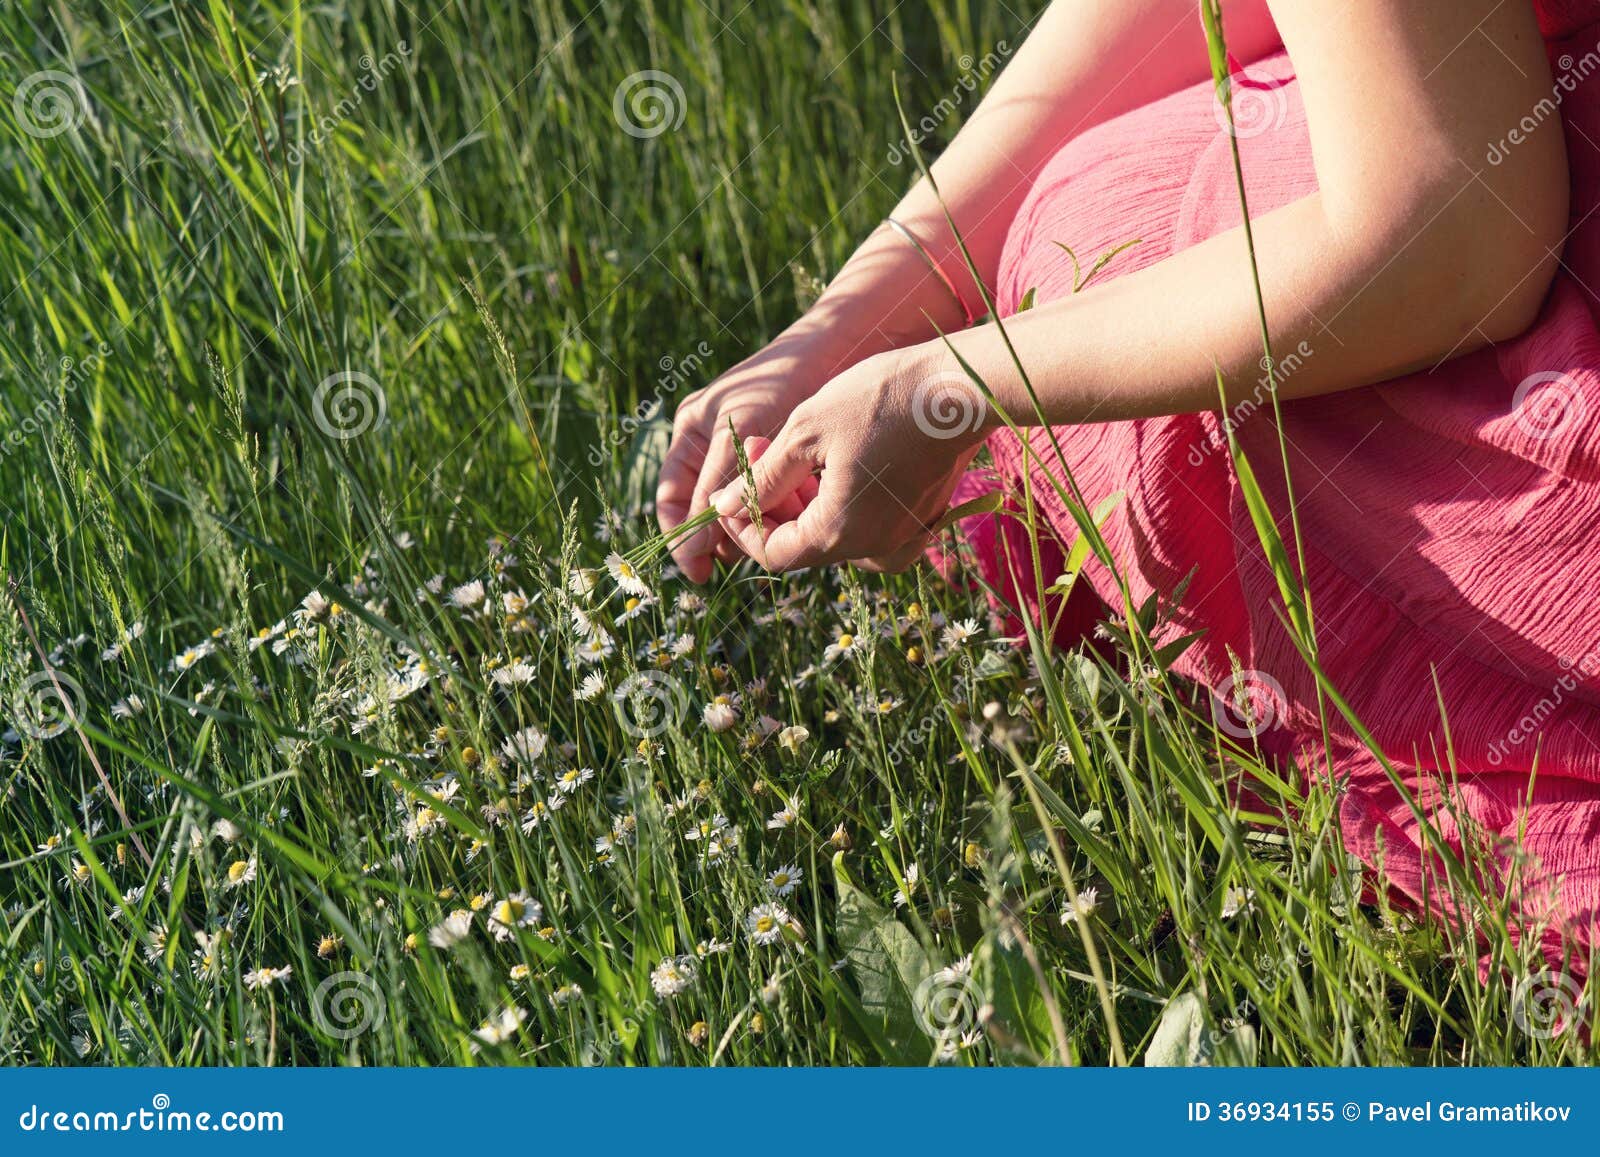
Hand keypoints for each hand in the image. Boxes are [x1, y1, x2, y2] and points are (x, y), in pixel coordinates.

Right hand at [656, 330, 850, 583]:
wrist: (837, 351)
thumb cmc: (781, 382)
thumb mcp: (739, 434)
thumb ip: (716, 484)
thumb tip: (692, 545)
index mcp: (691, 435)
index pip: (672, 500)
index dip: (681, 539)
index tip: (700, 574)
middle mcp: (714, 446)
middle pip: (706, 510)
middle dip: (723, 536)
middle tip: (747, 557)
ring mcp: (746, 455)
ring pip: (740, 509)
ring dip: (753, 527)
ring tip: (773, 537)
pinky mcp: (780, 460)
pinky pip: (769, 500)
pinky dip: (777, 515)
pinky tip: (796, 523)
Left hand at [710, 346, 989, 572]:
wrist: (961, 387)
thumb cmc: (880, 400)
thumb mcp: (805, 432)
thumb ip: (762, 478)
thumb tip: (723, 508)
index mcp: (840, 533)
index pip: (772, 553)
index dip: (743, 525)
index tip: (730, 487)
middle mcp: (872, 547)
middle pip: (801, 543)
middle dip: (770, 500)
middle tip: (759, 447)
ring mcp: (899, 535)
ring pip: (830, 531)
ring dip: (801, 497)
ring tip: (789, 445)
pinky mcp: (916, 517)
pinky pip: (863, 522)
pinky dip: (836, 499)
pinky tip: (830, 457)